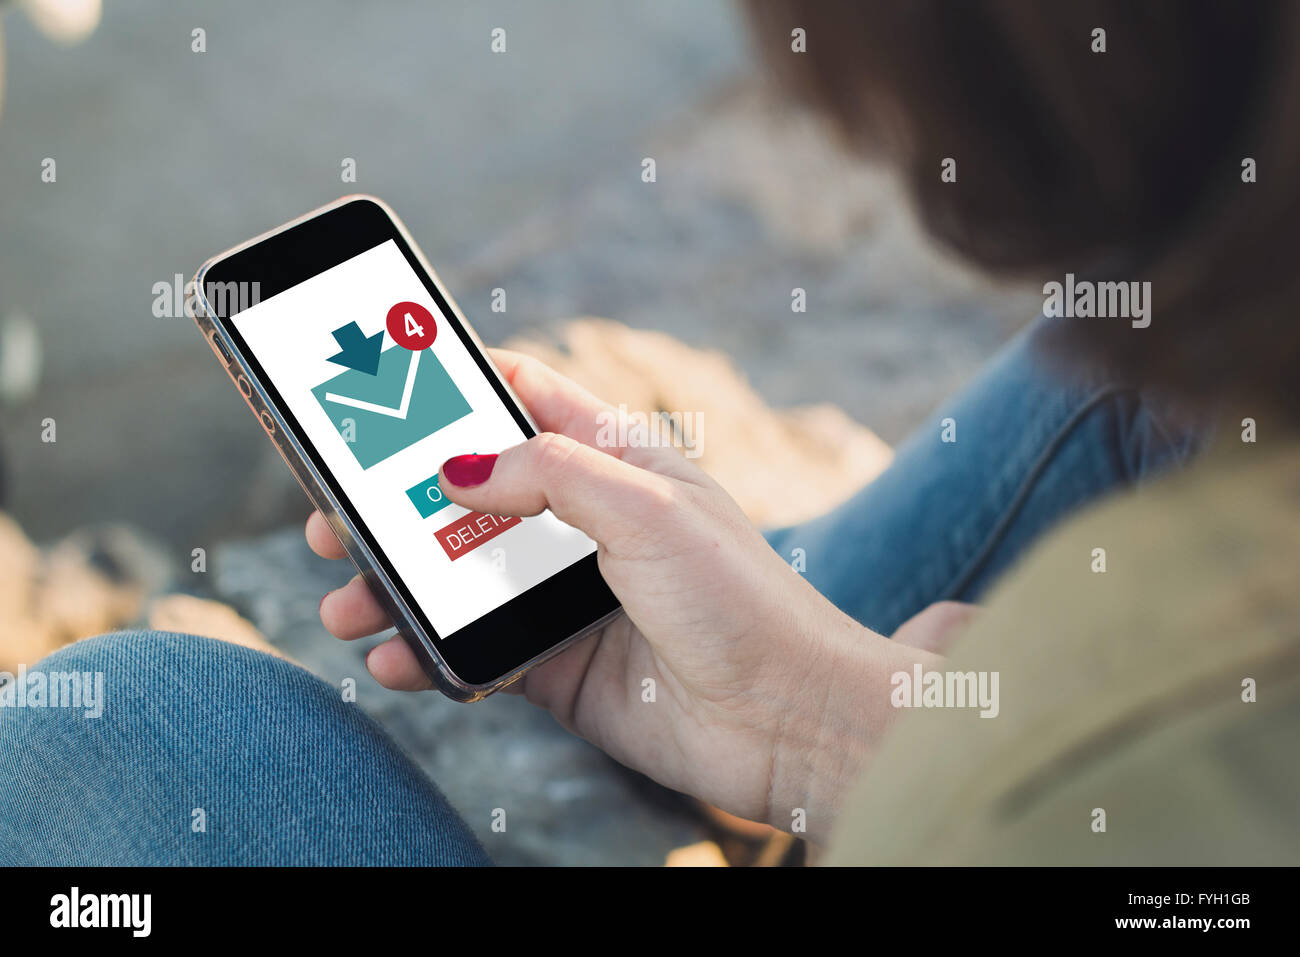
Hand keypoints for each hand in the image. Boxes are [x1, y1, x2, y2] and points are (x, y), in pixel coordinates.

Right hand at [307, 349, 945, 839]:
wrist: (786, 720)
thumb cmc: (741, 599)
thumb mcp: (647, 510)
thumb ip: (550, 474)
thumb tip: (456, 467)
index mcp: (614, 461)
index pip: (521, 397)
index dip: (454, 385)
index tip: (382, 389)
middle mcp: (582, 521)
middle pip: (469, 492)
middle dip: (396, 502)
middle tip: (334, 516)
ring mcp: (564, 594)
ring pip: (457, 574)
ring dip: (396, 585)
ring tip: (347, 601)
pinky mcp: (554, 663)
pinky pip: (472, 649)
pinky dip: (428, 653)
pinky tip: (396, 659)